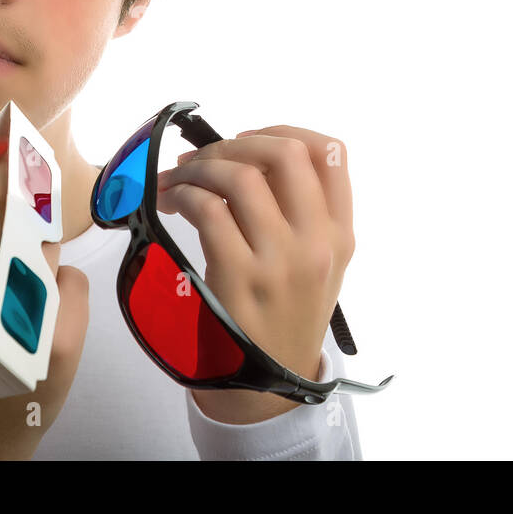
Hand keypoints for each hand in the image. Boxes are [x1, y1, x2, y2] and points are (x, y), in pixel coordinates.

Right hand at [0, 119, 90, 458]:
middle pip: (1, 207)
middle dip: (16, 168)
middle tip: (23, 146)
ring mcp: (19, 320)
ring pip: (41, 239)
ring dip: (37, 227)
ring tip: (25, 232)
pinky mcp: (60, 341)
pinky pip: (69, 279)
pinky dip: (59, 280)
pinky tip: (40, 297)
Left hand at [155, 124, 353, 423]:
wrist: (269, 382)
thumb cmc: (284, 315)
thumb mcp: (316, 264)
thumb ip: (301, 212)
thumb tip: (248, 154)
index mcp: (339, 234)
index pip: (331, 153)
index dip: (285, 131)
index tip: (250, 140)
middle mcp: (317, 242)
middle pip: (285, 153)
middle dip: (236, 142)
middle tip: (206, 156)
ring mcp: (279, 260)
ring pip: (240, 176)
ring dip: (200, 166)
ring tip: (180, 178)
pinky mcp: (238, 277)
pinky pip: (207, 210)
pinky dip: (183, 194)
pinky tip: (173, 202)